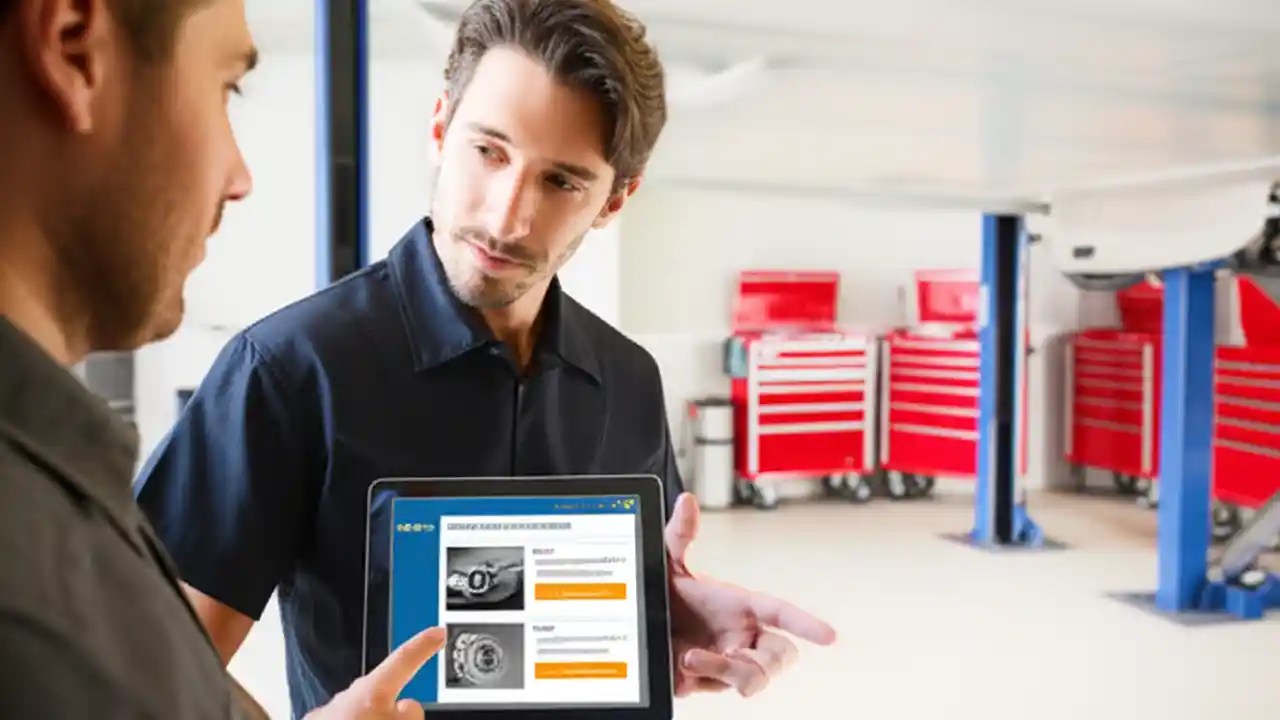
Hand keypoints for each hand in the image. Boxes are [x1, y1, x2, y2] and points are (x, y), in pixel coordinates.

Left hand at [304, 627, 445, 719]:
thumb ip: (409, 714)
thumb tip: (408, 707)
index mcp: (372, 692)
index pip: (405, 659)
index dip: (424, 645)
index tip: (438, 633)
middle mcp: (348, 696)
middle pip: (385, 692)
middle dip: (396, 707)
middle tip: (404, 716)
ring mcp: (330, 713)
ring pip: (363, 713)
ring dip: (373, 717)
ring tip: (379, 719)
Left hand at [665, 493, 835, 698]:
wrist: (639, 626)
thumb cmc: (666, 595)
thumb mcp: (668, 564)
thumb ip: (679, 535)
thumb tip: (685, 501)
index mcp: (740, 606)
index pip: (781, 613)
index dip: (806, 623)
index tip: (829, 636)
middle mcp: (741, 636)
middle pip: (780, 655)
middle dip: (769, 661)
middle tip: (734, 656)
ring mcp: (727, 662)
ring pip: (752, 678)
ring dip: (725, 672)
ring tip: (689, 658)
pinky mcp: (707, 683)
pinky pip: (715, 689)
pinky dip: (699, 681)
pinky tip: (678, 673)